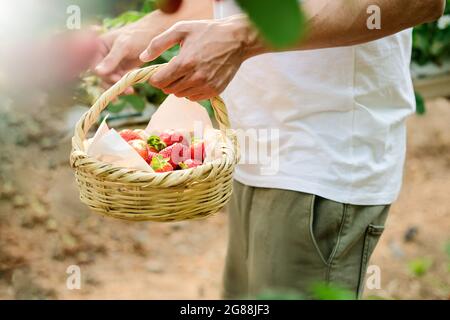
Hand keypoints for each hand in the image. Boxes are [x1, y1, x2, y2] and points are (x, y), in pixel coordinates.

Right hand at [94, 19, 167, 91]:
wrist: (152, 35)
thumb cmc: (137, 35)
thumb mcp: (123, 45)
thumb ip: (111, 59)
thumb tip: (97, 72)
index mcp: (98, 47)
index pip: (94, 65)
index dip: (104, 75)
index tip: (116, 79)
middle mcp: (102, 57)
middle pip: (102, 76)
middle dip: (113, 83)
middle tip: (127, 89)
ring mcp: (111, 65)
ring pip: (109, 81)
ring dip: (118, 88)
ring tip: (130, 91)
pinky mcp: (120, 70)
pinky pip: (118, 82)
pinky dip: (123, 86)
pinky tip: (130, 90)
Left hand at [139, 15, 257, 100]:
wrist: (237, 40)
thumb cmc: (207, 32)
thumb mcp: (181, 30)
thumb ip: (158, 43)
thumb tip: (142, 58)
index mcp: (184, 63)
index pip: (159, 82)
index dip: (155, 77)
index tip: (158, 72)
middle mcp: (195, 78)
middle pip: (168, 89)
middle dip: (166, 81)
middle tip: (173, 69)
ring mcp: (206, 86)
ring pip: (180, 95)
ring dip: (179, 86)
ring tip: (186, 72)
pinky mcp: (214, 91)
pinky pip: (194, 98)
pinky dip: (191, 90)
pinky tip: (196, 78)